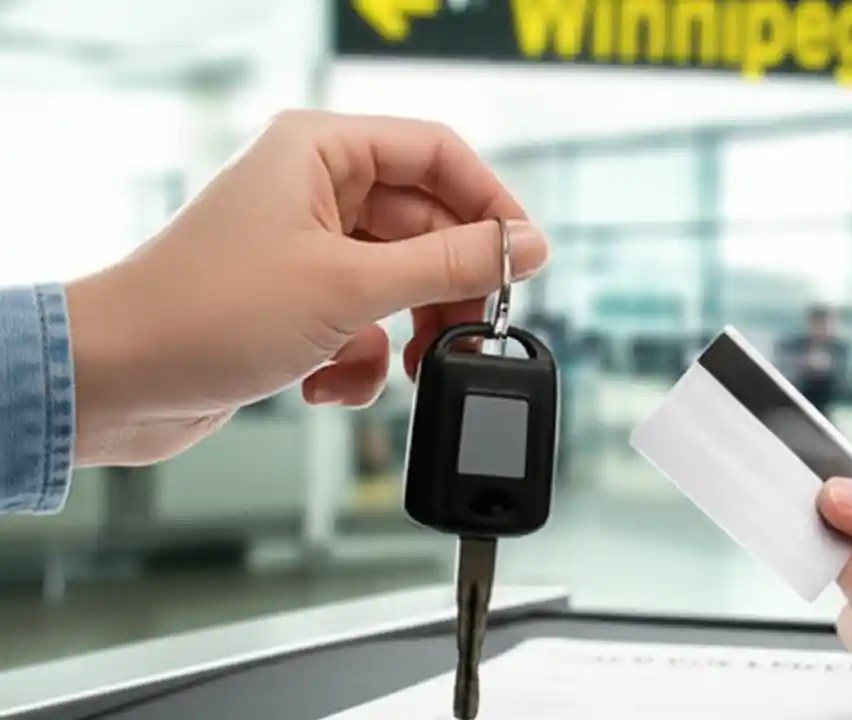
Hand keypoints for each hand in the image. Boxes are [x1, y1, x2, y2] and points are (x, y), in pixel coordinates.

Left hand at [66, 111, 547, 465]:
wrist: (116, 384)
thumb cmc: (203, 314)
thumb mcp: (351, 287)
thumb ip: (450, 263)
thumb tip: (526, 245)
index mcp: (321, 152)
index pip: (438, 155)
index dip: (490, 204)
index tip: (523, 259)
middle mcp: (315, 190)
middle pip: (428, 224)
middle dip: (448, 287)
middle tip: (472, 330)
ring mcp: (306, 248)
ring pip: (401, 280)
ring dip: (408, 331)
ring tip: (404, 367)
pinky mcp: (297, 301)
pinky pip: (366, 320)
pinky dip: (362, 359)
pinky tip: (330, 383)